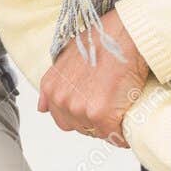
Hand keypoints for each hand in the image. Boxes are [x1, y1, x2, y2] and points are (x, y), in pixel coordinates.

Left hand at [37, 9, 148, 144]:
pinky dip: (124, 132)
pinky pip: (115, 136)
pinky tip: (129, 116)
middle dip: (95, 121)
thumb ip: (54, 85)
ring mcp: (79, 108)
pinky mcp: (100, 114)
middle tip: (110, 104)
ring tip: (120, 104)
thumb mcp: (66, 59)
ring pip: (98, 132)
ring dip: (111, 126)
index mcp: (51, 88)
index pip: (62, 119)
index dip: (81, 115)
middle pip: (80, 128)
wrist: (123, 34)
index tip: (94, 106)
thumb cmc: (100, 42)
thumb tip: (41, 108)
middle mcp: (61, 100)